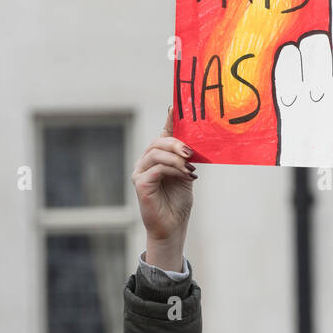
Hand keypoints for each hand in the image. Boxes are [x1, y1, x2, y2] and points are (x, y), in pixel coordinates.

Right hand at [131, 108, 196, 270]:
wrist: (172, 227)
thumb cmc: (178, 202)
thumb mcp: (186, 175)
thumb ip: (186, 158)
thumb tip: (192, 141)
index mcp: (157, 157)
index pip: (163, 134)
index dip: (169, 119)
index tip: (176, 106)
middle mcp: (145, 161)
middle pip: (158, 142)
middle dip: (176, 143)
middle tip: (191, 152)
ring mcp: (140, 172)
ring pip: (156, 153)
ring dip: (176, 158)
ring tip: (190, 167)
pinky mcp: (140, 183)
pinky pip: (157, 168)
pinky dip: (172, 169)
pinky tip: (185, 174)